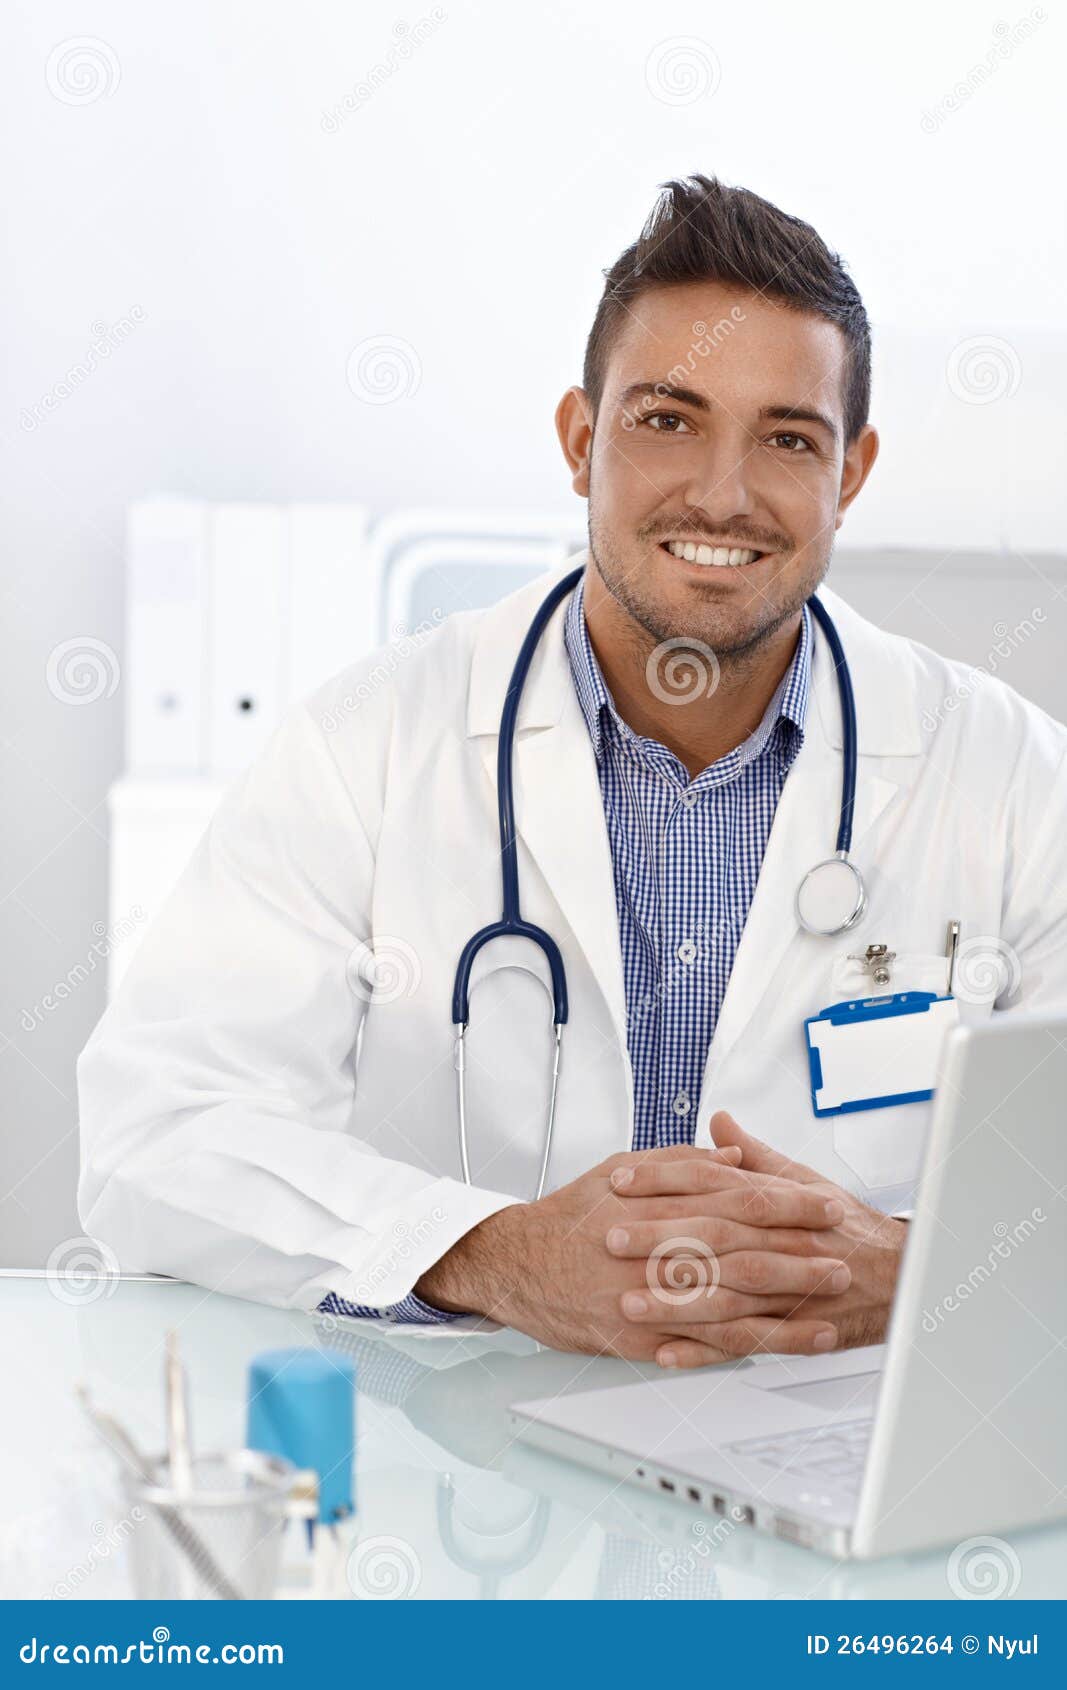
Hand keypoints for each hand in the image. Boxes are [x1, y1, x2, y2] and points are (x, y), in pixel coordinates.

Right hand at [415, 1144, 845, 1364]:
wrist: (516, 1263)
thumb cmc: (570, 1216)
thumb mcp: (622, 1168)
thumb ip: (683, 1161)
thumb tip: (735, 1153)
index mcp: (659, 1201)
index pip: (739, 1197)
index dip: (789, 1202)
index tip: (827, 1205)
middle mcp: (656, 1247)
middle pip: (744, 1249)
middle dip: (801, 1254)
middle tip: (844, 1257)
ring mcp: (649, 1295)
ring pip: (730, 1300)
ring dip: (787, 1305)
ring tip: (829, 1307)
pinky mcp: (641, 1336)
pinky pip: (701, 1343)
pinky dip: (746, 1345)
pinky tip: (780, 1345)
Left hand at [623, 1110, 903, 1369]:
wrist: (901, 1275)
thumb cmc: (848, 1228)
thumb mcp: (803, 1180)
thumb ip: (754, 1155)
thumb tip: (720, 1121)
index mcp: (775, 1202)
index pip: (711, 1182)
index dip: (662, 1179)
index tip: (620, 1180)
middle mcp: (777, 1243)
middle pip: (712, 1238)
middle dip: (658, 1238)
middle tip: (610, 1237)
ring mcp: (784, 1291)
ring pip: (724, 1296)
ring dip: (673, 1301)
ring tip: (629, 1302)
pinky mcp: (790, 1330)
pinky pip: (742, 1343)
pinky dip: (703, 1350)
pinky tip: (666, 1352)